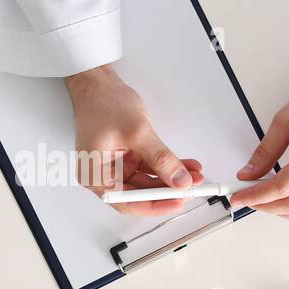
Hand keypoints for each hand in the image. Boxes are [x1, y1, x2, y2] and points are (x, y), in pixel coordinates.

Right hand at [64, 65, 203, 215]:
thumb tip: (179, 179)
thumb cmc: (103, 102)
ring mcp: (115, 166)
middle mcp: (103, 174)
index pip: (126, 202)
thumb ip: (160, 158)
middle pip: (139, 193)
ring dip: (170, 177)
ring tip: (193, 174)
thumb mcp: (136, 132)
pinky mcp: (125, 156)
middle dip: (167, 189)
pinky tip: (184, 165)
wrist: (98, 82)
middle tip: (191, 187)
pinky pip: (148, 167)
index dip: (154, 205)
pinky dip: (166, 166)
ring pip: (147, 180)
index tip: (177, 202)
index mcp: (95, 175)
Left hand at [231, 59, 288, 219]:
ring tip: (265, 201)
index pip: (281, 188)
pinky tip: (286, 200)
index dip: (256, 196)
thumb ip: (265, 150)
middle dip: (265, 206)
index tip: (240, 197)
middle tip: (248, 199)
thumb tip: (248, 173)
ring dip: (283, 213)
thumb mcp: (287, 120)